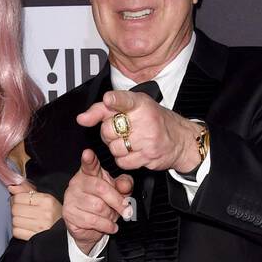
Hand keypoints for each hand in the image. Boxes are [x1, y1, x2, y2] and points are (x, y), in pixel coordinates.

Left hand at [8, 181, 62, 239]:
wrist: (66, 231)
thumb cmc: (54, 213)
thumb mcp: (44, 198)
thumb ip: (27, 190)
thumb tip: (11, 187)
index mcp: (46, 200)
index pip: (19, 197)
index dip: (15, 199)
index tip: (18, 201)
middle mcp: (44, 213)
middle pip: (15, 209)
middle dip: (15, 210)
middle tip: (20, 211)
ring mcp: (40, 226)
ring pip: (15, 220)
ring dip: (16, 220)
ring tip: (23, 219)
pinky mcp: (36, 237)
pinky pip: (17, 232)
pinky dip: (17, 230)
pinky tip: (24, 228)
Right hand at [62, 149, 133, 254]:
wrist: (89, 226)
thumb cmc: (103, 203)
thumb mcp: (117, 191)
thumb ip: (123, 185)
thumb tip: (125, 186)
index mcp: (89, 173)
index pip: (89, 164)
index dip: (89, 159)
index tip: (88, 153)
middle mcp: (77, 183)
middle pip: (101, 189)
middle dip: (117, 202)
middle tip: (126, 210)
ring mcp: (71, 198)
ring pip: (98, 207)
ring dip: (111, 216)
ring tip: (112, 217)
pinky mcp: (69, 214)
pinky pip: (93, 221)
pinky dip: (106, 225)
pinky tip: (109, 226)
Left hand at [76, 88, 200, 173]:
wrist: (180, 140)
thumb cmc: (154, 121)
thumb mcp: (133, 107)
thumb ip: (105, 109)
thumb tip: (82, 118)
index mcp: (139, 103)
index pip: (124, 99)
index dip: (115, 100)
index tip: (109, 100)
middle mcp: (144, 119)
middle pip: (108, 130)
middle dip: (108, 134)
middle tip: (120, 131)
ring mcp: (147, 138)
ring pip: (114, 148)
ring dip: (116, 148)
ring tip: (129, 142)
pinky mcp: (148, 156)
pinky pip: (122, 162)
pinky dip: (123, 159)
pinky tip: (133, 152)